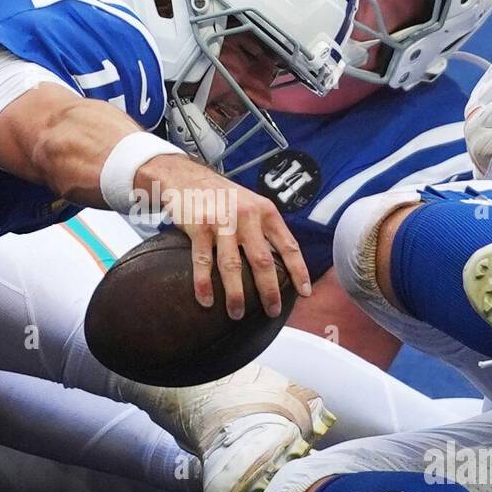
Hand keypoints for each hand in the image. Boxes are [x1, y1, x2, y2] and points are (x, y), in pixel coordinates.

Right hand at [139, 155, 311, 318]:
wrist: (186, 176)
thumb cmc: (223, 196)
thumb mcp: (251, 205)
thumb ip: (265, 229)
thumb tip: (281, 265)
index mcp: (265, 212)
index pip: (288, 245)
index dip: (298, 271)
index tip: (305, 293)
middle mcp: (246, 216)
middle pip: (262, 261)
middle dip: (269, 291)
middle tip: (272, 311)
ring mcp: (221, 222)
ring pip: (232, 265)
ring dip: (235, 294)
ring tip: (237, 314)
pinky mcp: (198, 227)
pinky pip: (202, 261)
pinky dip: (204, 283)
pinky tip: (206, 300)